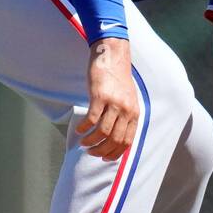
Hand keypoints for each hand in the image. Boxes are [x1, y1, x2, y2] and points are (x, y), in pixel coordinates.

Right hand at [78, 37, 138, 160]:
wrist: (113, 56)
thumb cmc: (118, 79)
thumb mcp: (128, 99)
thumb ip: (125, 116)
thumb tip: (115, 136)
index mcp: (134, 113)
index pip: (127, 141)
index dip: (114, 153)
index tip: (104, 157)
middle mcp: (126, 110)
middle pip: (114, 140)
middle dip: (101, 151)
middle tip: (90, 152)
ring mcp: (114, 103)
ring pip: (102, 132)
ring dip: (91, 141)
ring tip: (83, 142)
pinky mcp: (100, 96)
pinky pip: (91, 119)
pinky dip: (83, 128)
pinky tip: (79, 130)